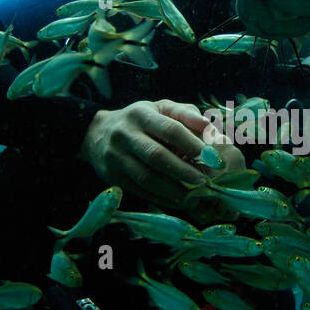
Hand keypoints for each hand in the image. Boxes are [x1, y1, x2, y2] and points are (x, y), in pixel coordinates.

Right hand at [79, 100, 243, 207]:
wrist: (97, 134)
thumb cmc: (141, 120)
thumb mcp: (161, 109)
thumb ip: (187, 115)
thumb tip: (210, 128)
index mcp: (141, 114)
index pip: (170, 129)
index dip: (192, 144)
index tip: (212, 157)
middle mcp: (125, 134)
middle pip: (156, 156)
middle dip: (184, 170)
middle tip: (205, 180)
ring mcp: (116, 157)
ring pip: (147, 177)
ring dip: (174, 189)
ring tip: (194, 195)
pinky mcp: (113, 177)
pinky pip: (140, 190)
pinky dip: (162, 198)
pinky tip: (179, 200)